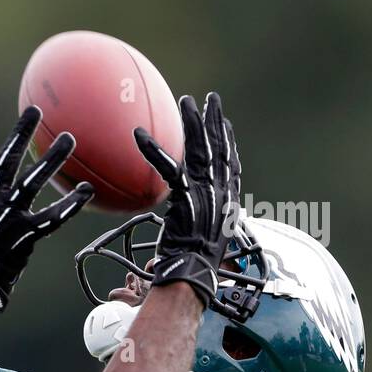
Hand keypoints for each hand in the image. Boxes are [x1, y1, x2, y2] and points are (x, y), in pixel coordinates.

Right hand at [0, 99, 93, 311]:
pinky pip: (53, 217)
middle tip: (36, 110)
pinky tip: (86, 189)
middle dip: (22, 133)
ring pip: (34, 181)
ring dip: (52, 160)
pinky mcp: (27, 234)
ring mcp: (10, 215)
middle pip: (8, 159)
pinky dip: (70, 205)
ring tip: (68, 139)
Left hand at [133, 91, 242, 307]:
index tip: (226, 124)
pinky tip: (139, 135)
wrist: (193, 272)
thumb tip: (186, 223)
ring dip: (193, 122)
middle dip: (215, 121)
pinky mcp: (186, 196)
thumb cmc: (194, 263)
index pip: (231, 164)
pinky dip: (152, 150)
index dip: (229, 143)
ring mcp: (205, 192)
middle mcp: (221, 191)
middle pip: (220, 148)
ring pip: (200, 149)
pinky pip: (168, 167)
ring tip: (187, 101)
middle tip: (211, 99)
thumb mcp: (203, 239)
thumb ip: (198, 223)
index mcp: (227, 200)